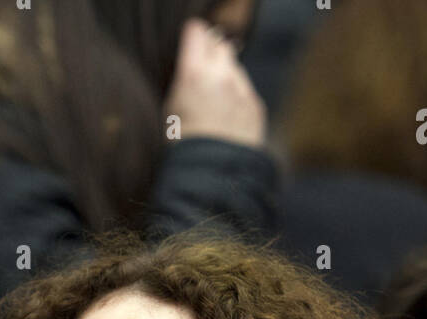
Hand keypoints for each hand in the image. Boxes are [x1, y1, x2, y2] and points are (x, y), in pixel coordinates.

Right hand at [164, 18, 265, 148]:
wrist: (211, 179)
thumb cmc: (181, 148)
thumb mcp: (169, 108)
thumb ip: (183, 78)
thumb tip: (192, 64)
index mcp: (194, 73)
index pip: (197, 32)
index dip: (193, 38)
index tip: (190, 47)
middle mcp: (221, 76)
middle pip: (219, 45)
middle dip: (212, 53)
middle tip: (203, 71)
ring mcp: (242, 91)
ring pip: (235, 68)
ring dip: (226, 76)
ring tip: (214, 103)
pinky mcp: (256, 107)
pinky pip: (246, 91)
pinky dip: (237, 98)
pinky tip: (227, 119)